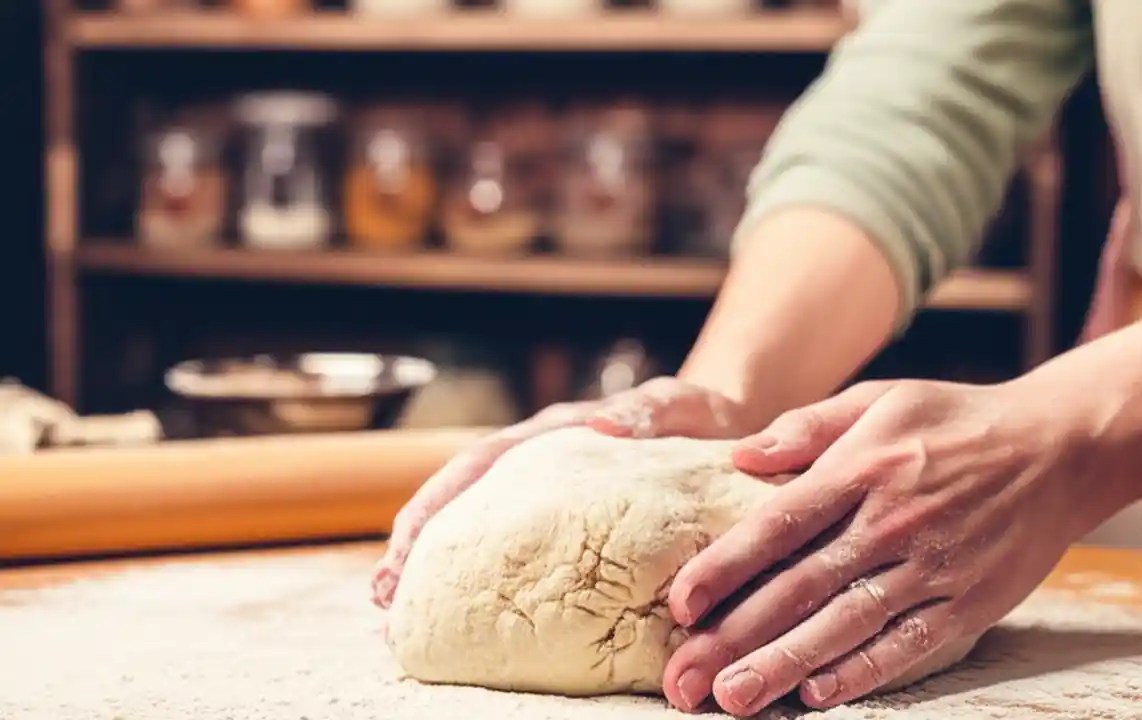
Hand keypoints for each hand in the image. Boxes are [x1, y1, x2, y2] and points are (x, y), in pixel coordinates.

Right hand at [370, 377, 760, 608]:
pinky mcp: (571, 514)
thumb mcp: (680, 406)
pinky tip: (469, 611)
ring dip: (439, 561)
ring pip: (480, 520)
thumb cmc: (699, 414)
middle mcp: (542, 456)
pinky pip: (516, 540)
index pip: (482, 463)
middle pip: (463, 495)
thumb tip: (601, 425)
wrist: (724, 415)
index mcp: (558, 431)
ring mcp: (552, 485)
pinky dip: (483, 570)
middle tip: (384, 598)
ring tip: (401, 612)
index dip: (438, 504)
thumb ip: (645, 413)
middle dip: (418, 542)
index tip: (404, 548)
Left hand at [661, 379, 1093, 714]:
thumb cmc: (956, 420)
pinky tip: (817, 695)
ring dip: (785, 666)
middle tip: (683, 677)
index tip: (680, 603)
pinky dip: (862, 673)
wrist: (1061, 446)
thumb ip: (808, 426)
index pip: (779, 524)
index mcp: (863, 467)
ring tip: (733, 699)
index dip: (726, 566)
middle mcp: (892, 521)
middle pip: (800, 587)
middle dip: (735, 636)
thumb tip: (740, 457)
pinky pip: (907, 647)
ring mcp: (933, 567)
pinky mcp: (969, 603)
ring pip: (845, 625)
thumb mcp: (881, 397)